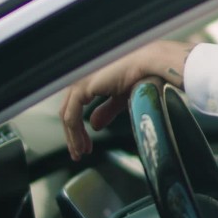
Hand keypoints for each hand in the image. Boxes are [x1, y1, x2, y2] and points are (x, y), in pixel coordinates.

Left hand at [60, 40, 194, 160]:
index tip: (86, 143)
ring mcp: (80, 81)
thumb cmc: (142, 74)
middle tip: (79, 152)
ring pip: (68, 115)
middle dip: (73, 134)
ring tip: (81, 152)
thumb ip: (106, 110)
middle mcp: (82, 77)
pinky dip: (75, 133)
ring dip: (73, 137)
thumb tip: (95, 125)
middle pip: (68, 110)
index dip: (78, 126)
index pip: (76, 104)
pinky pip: (71, 116)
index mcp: (91, 77)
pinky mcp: (82, 88)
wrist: (149, 65)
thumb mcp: (121, 98)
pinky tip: (82, 145)